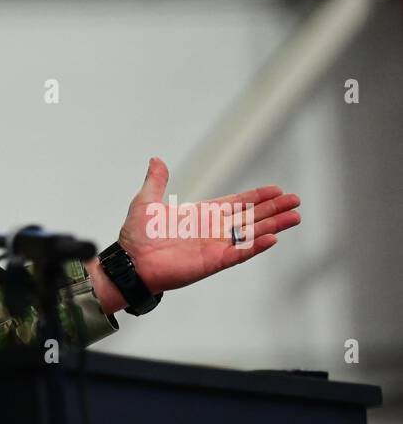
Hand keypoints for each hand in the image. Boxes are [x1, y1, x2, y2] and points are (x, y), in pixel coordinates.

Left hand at [87, 157, 301, 310]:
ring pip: (250, 234)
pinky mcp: (211, 262)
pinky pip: (238, 253)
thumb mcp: (146, 202)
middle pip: (249, 217)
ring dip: (272, 226)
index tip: (276, 189)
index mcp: (200, 215)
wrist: (128, 263)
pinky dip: (254, 246)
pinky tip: (272, 238)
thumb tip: (156, 160)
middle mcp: (211, 230)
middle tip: (295, 201)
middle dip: (272, 209)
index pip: (236, 204)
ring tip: (294, 217)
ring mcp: (213, 246)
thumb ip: (156, 181)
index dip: (256, 197)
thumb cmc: (135, 237)